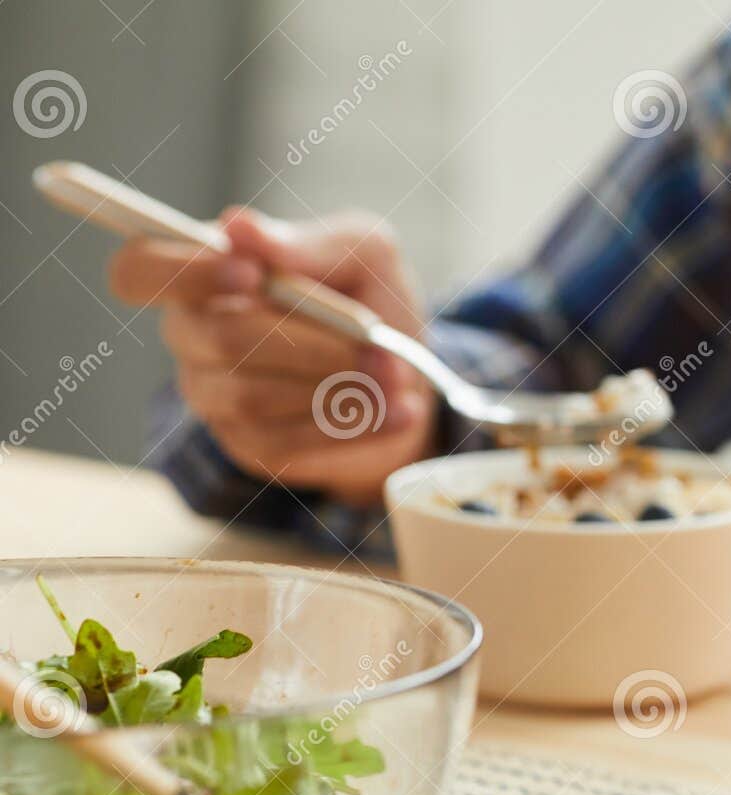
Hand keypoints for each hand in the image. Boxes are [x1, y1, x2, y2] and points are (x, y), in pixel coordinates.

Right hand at [108, 208, 436, 505]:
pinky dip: (351, 426)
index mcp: (205, 273)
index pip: (139, 270)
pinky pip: (286, 442)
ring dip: (336, 387)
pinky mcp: (250, 445)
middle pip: (220, 338)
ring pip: (253, 396)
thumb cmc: (368, 299)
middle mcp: (193, 334)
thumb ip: (309, 242)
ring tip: (395, 378)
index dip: (183, 273)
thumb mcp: (361, 253)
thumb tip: (239, 226)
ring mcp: (215, 395)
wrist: (404, 376)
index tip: (250, 273)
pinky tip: (398, 412)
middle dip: (311, 342)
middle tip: (378, 345)